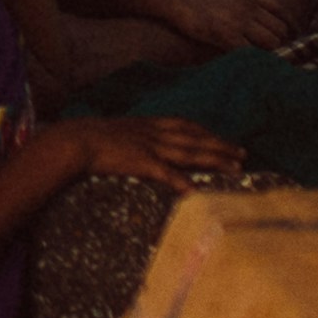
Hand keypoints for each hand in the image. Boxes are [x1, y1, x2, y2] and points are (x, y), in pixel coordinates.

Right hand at [69, 114, 249, 191]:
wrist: (74, 140)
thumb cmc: (88, 138)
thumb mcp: (115, 131)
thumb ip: (129, 137)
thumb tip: (133, 144)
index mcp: (148, 124)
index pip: (185, 125)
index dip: (206, 132)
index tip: (223, 138)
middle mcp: (155, 133)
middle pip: (196, 138)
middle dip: (221, 146)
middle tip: (243, 154)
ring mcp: (150, 147)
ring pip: (191, 152)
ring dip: (215, 159)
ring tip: (236, 168)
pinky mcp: (142, 162)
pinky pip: (169, 174)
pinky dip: (185, 182)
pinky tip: (199, 192)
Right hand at [114, 0, 308, 55]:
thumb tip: (247, 8)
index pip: (281, 11)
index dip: (289, 26)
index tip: (292, 36)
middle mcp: (250, 6)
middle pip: (279, 30)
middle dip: (280, 43)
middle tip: (277, 54)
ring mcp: (240, 21)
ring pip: (270, 43)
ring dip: (270, 53)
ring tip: (266, 62)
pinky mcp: (227, 36)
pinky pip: (251, 53)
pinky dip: (254, 61)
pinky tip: (252, 66)